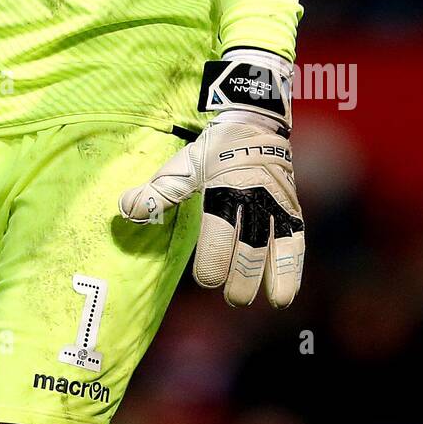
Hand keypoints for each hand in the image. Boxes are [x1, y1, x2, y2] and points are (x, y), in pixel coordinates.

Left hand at [118, 110, 303, 307]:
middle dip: (244, 274)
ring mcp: (276, 203)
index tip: (206, 280)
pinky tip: (288, 290)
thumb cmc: (214, 148)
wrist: (255, 122)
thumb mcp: (184, 165)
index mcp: (223, 188)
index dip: (214, 259)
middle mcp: (253, 197)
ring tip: (276, 301)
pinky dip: (294, 265)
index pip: (219, 230)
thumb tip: (126, 210)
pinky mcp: (291, 207)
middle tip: (234, 298)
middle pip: (251, 243)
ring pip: (279, 242)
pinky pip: (296, 238)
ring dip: (277, 274)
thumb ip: (158, 193)